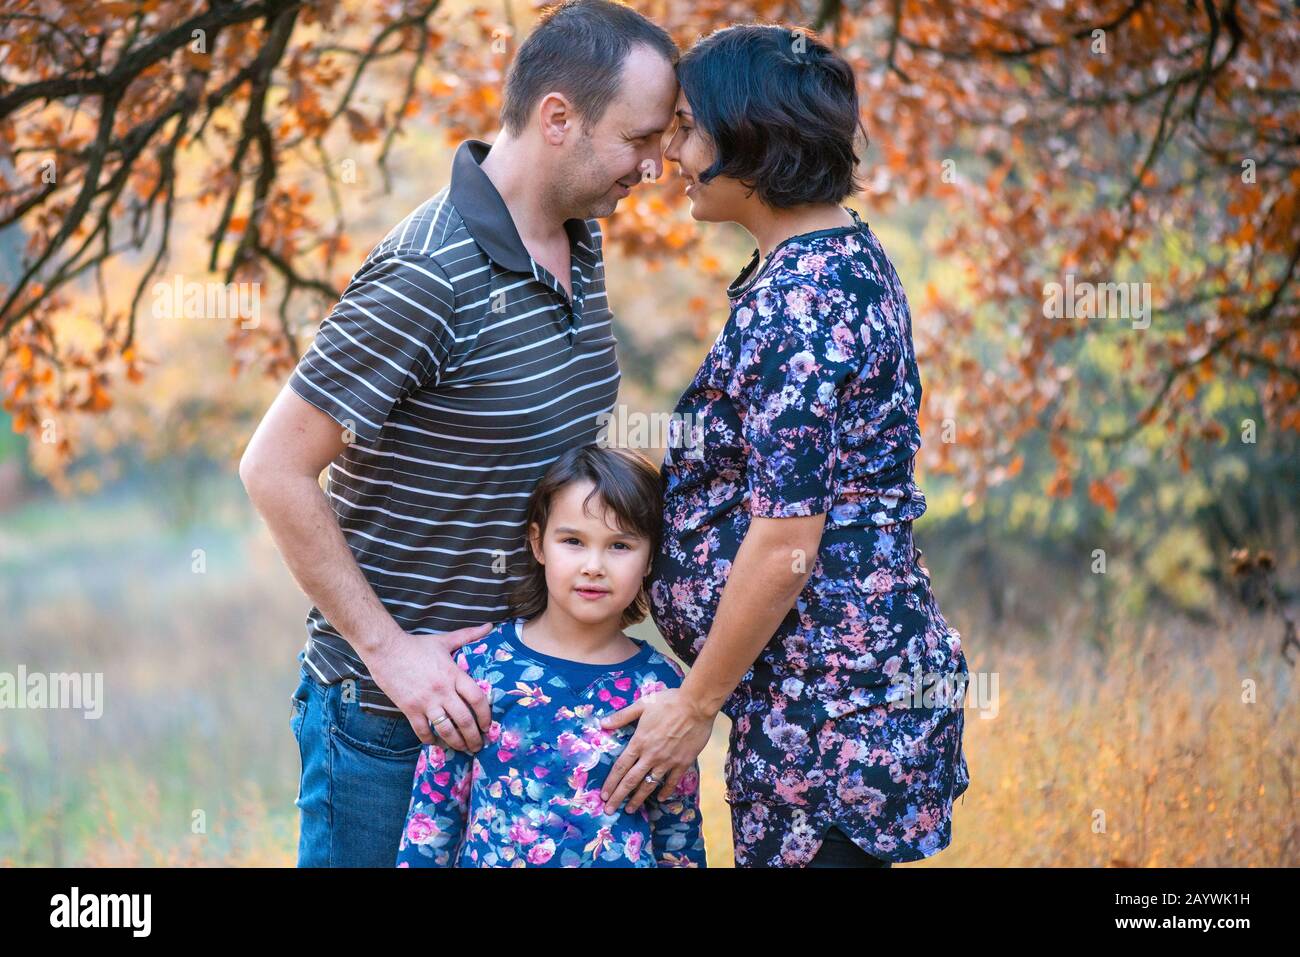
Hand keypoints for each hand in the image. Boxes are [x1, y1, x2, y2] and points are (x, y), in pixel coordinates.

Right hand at [365, 622, 493, 752]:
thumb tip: (491, 625)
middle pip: (465, 719)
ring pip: (446, 729)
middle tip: (478, 745)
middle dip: (474, 736)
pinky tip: (436, 743)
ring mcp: (426, 701)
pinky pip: (423, 731)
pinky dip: (431, 740)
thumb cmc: (416, 645)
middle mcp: (443, 691)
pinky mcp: (409, 709)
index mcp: (454, 674)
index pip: (477, 699)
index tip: (488, 725)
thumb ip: (469, 635)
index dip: (486, 715)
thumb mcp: (445, 640)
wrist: (386, 649)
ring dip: (457, 743)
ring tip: (463, 749)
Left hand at [598, 688, 714, 814]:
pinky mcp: (683, 763)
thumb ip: (622, 716)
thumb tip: (603, 724)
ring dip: (638, 799)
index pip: (620, 767)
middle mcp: (651, 755)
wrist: (696, 705)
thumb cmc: (669, 702)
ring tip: (629, 810)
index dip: (611, 783)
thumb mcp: (642, 704)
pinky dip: (665, 791)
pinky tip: (660, 798)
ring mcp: (667, 761)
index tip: (603, 795)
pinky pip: (672, 782)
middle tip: (609, 810)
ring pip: (649, 785)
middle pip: (631, 781)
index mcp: (639, 742)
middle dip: (619, 797)